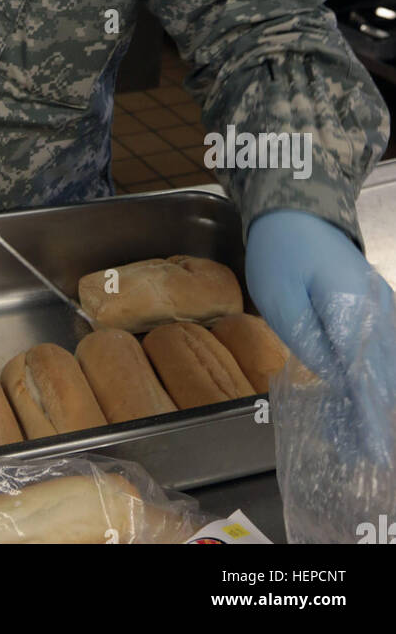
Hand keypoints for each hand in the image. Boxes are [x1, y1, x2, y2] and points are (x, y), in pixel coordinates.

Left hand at [246, 209, 395, 461]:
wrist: (297, 209)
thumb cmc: (281, 252)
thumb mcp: (280, 298)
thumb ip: (308, 340)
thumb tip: (337, 379)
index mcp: (352, 309)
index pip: (367, 373)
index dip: (371, 414)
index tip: (375, 449)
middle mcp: (378, 310)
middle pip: (386, 372)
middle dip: (381, 415)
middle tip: (372, 455)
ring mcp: (384, 306)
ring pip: (391, 362)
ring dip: (383, 398)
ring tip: (370, 437)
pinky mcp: (380, 305)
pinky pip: (390, 348)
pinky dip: (384, 376)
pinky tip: (374, 397)